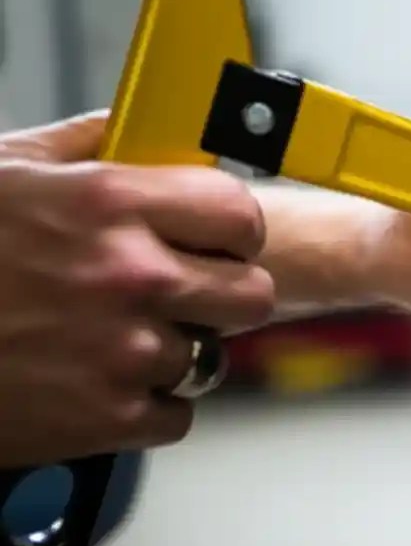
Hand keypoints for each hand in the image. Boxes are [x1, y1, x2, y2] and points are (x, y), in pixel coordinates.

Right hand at [0, 113, 274, 465]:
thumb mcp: (5, 172)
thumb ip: (87, 145)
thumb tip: (140, 127)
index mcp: (111, 204)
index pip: (239, 213)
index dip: (234, 229)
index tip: (221, 238)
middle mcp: (130, 276)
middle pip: (251, 294)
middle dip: (223, 294)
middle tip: (185, 294)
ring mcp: (124, 352)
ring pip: (211, 357)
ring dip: (175, 351)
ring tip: (115, 338)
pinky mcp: (108, 417)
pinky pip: (176, 414)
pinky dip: (145, 406)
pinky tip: (98, 381)